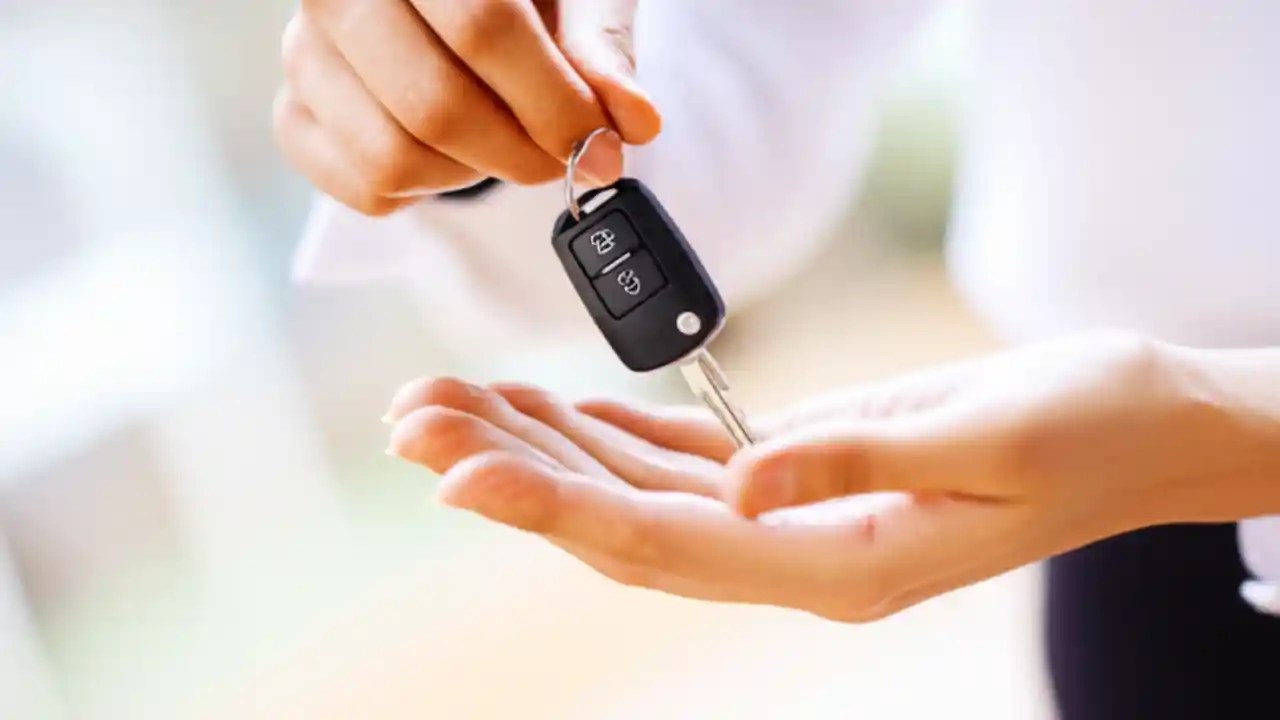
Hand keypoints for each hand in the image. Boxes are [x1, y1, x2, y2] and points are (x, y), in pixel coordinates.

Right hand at [275, 0, 660, 214]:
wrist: (444, 0)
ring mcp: (303, 52)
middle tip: (565, 159)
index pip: (484, 29)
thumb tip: (632, 120)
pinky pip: (364, 189)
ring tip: (501, 137)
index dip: (553, 104)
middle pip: (435, 105)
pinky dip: (426, 191)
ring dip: (472, 173)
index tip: (601, 148)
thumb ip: (599, 47)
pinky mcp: (293, 114)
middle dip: (521, 153)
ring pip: (394, 156)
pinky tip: (451, 150)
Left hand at [383, 332, 1279, 620]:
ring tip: (452, 406)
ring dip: (543, 447)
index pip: (664, 544)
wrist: (1146, 427)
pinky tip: (553, 411)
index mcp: (838, 565)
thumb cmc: (1091, 429)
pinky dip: (609, 433)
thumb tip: (741, 482)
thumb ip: (858, 462)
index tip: (461, 477)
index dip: (555, 511)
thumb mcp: (990, 441)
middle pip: (622, 522)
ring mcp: (794, 514)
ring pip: (638, 488)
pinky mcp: (803, 468)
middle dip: (515, 474)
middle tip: (416, 423)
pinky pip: (683, 459)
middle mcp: (795, 552)